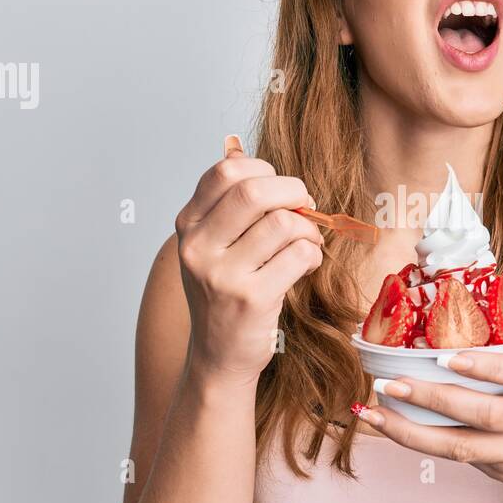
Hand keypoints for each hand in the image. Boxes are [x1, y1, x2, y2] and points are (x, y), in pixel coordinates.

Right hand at [174, 134, 324, 385]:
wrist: (218, 357)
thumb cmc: (223, 294)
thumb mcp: (212, 243)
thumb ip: (225, 200)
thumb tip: (235, 145)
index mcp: (188, 225)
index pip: (226, 171)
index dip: (264, 170)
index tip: (279, 187)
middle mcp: (198, 247)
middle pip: (255, 190)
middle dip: (294, 191)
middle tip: (306, 207)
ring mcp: (222, 274)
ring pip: (284, 222)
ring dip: (309, 230)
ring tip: (307, 243)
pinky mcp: (251, 299)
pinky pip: (299, 255)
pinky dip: (313, 255)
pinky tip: (306, 265)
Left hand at [362, 352, 502, 502]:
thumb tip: (443, 325)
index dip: (486, 368)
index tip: (447, 358)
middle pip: (487, 414)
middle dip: (435, 398)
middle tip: (393, 382)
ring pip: (464, 446)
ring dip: (414, 430)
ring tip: (377, 410)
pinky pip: (459, 457)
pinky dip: (421, 442)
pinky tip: (392, 427)